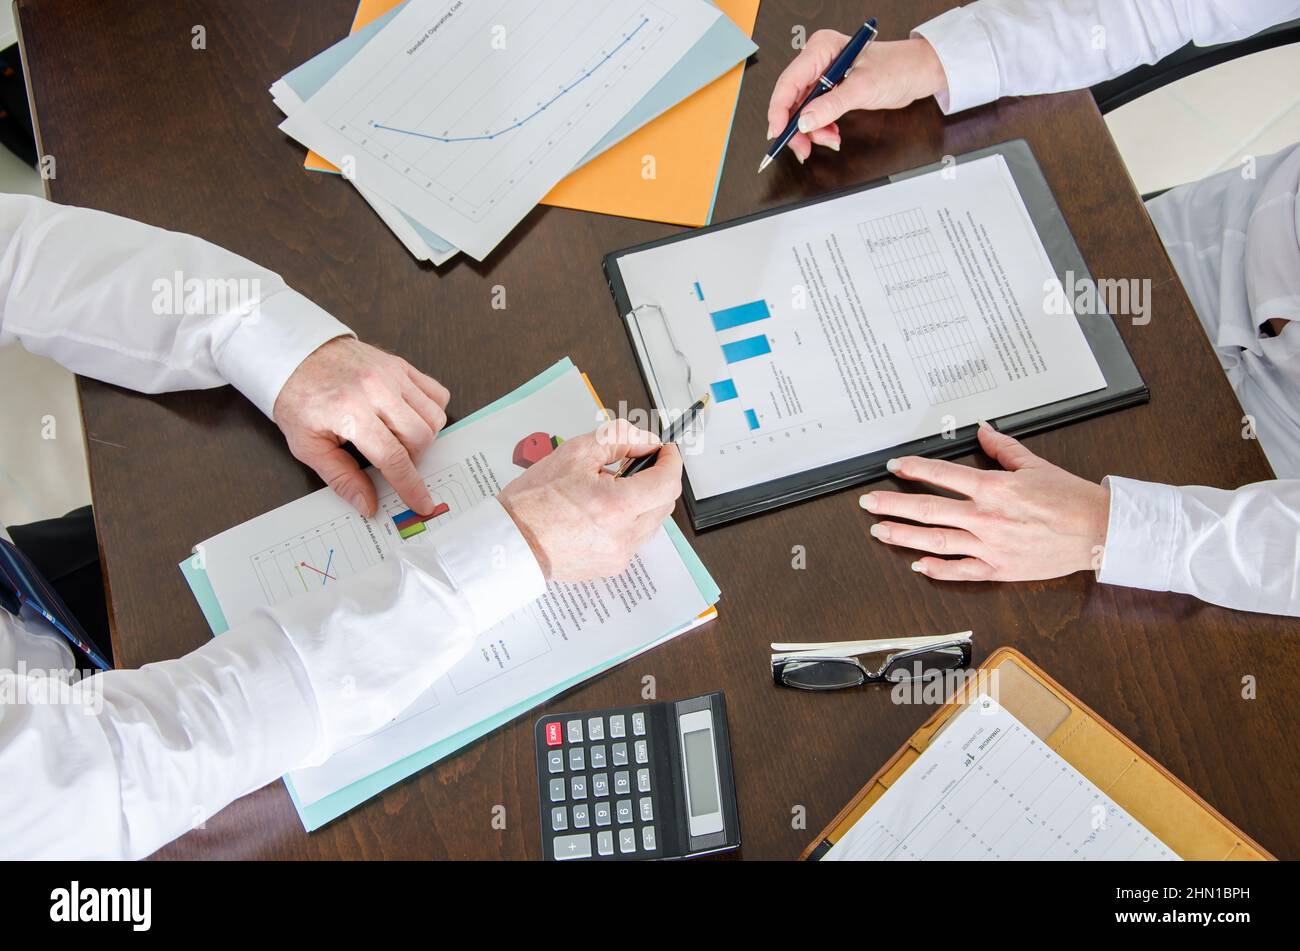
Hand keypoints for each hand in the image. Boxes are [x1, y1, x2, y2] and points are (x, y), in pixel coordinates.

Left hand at [273, 337, 450, 517]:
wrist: (297, 356)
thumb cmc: (299, 399)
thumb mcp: (308, 445)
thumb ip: (340, 477)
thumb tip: (367, 505)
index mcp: (349, 411)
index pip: (392, 457)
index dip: (410, 485)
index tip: (422, 503)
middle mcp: (376, 389)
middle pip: (420, 438)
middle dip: (413, 460)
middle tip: (393, 462)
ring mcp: (392, 374)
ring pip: (434, 417)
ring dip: (425, 437)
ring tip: (401, 440)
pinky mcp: (401, 365)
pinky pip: (437, 393)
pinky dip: (432, 412)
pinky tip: (411, 419)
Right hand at [497, 419, 683, 581]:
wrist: (510, 542)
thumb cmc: (534, 500)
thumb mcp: (575, 453)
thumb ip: (618, 440)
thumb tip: (646, 441)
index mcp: (616, 506)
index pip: (667, 482)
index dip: (671, 460)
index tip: (665, 449)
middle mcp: (623, 536)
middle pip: (665, 502)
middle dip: (658, 478)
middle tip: (636, 462)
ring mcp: (620, 555)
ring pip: (653, 521)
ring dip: (645, 500)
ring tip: (614, 487)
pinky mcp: (612, 566)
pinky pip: (636, 538)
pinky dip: (630, 520)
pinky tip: (604, 511)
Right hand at [767, 34, 947, 161]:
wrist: (917, 73)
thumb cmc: (897, 68)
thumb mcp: (863, 89)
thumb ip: (831, 106)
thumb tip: (804, 122)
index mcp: (821, 48)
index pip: (789, 82)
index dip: (779, 110)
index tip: (778, 133)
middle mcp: (818, 60)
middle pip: (791, 99)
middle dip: (796, 126)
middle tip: (803, 148)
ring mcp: (823, 75)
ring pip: (802, 110)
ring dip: (812, 131)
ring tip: (831, 139)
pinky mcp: (830, 90)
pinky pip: (815, 113)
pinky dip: (821, 128)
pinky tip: (832, 134)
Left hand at [858, 423, 1109, 581]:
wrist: (1097, 531)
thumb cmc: (1069, 498)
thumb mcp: (1034, 464)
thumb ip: (1003, 449)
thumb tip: (982, 430)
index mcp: (993, 488)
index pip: (942, 476)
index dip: (913, 470)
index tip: (894, 468)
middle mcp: (987, 517)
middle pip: (929, 510)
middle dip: (894, 505)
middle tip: (869, 503)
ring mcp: (991, 545)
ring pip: (937, 541)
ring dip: (905, 536)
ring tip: (880, 531)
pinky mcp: (999, 568)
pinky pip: (962, 571)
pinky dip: (938, 569)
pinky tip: (918, 565)